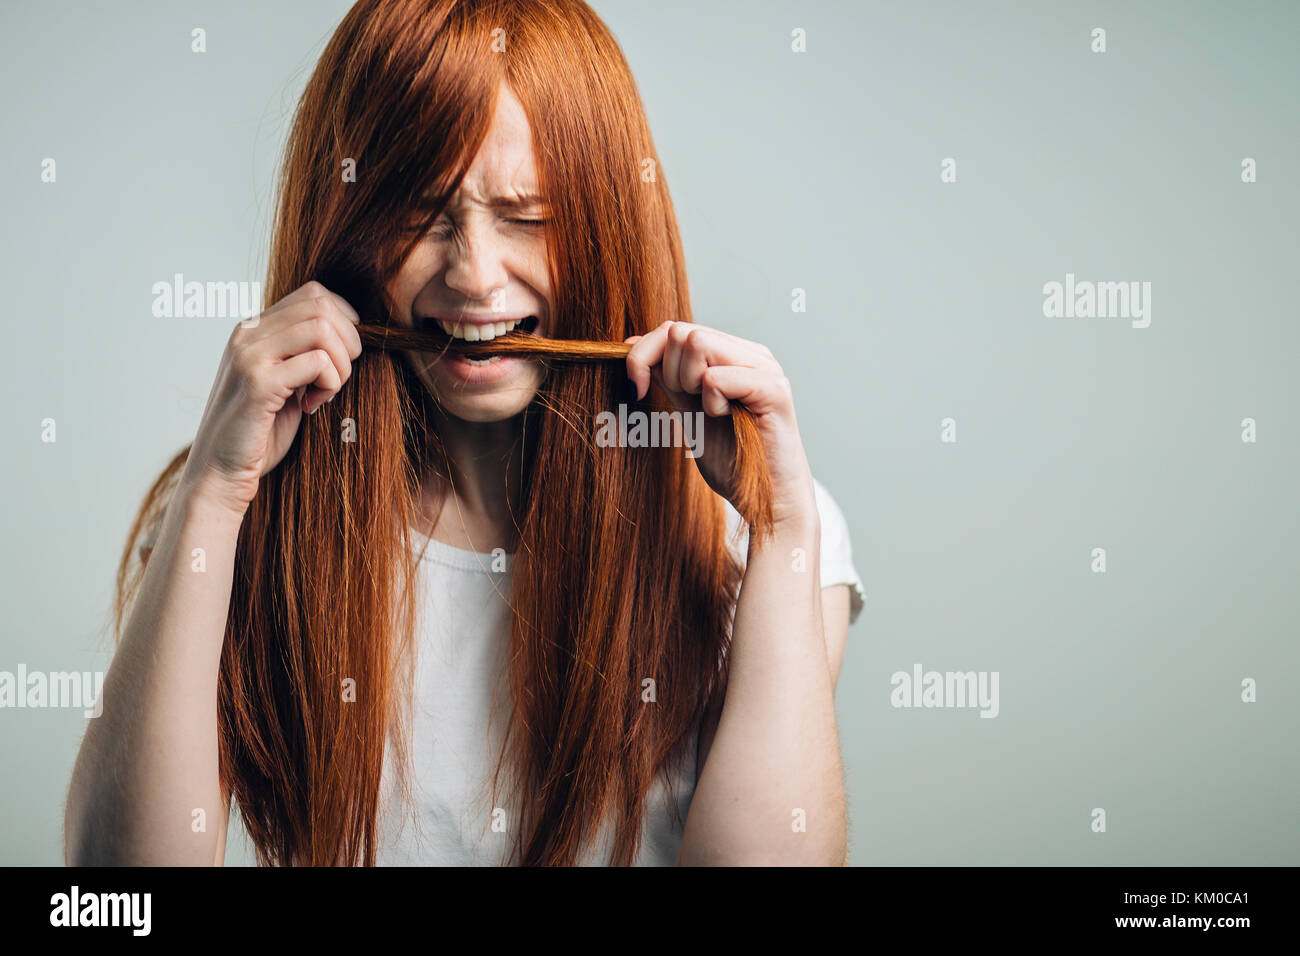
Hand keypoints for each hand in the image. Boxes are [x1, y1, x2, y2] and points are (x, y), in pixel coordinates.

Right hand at [180, 281, 362, 514]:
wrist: (219, 475)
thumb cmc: (259, 433)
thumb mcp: (287, 383)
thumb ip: (306, 355)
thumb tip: (352, 336)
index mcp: (255, 329)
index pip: (314, 294)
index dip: (344, 322)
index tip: (342, 360)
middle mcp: (248, 333)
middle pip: (321, 304)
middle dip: (348, 342)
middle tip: (338, 378)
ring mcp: (249, 355)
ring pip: (322, 328)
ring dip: (340, 364)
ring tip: (326, 392)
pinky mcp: (258, 383)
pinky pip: (316, 362)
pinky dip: (330, 384)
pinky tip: (312, 406)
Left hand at [624, 321, 815, 527]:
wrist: (767, 502)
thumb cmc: (733, 462)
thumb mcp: (689, 411)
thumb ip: (668, 377)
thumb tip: (632, 345)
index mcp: (732, 354)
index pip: (673, 328)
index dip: (643, 355)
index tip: (636, 389)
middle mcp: (750, 353)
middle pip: (680, 331)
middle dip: (668, 373)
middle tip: (690, 405)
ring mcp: (765, 367)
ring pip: (696, 342)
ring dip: (689, 384)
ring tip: (712, 412)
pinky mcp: (774, 389)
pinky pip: (716, 378)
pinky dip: (711, 403)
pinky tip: (727, 419)